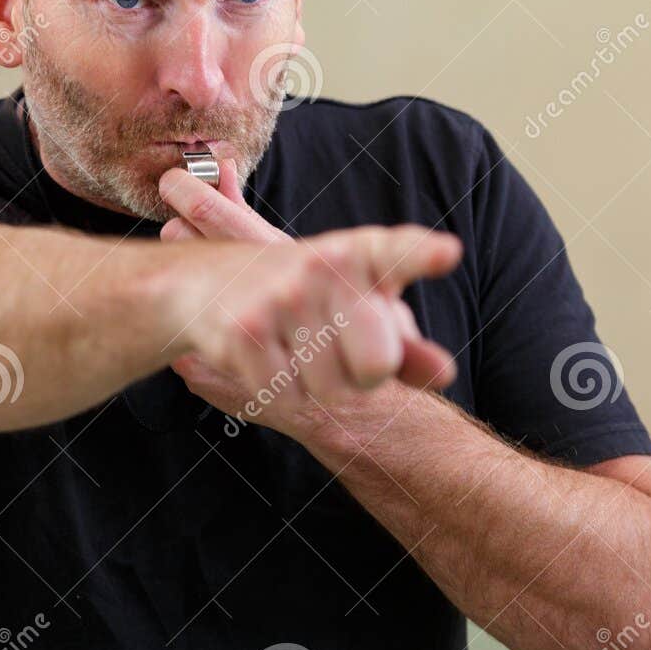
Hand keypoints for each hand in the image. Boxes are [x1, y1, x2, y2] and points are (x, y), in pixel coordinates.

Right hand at [157, 160, 461, 414]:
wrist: (202, 281)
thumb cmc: (300, 296)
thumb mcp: (356, 306)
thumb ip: (405, 342)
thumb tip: (445, 372)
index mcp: (357, 254)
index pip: (395, 253)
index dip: (422, 255)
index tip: (448, 253)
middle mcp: (321, 269)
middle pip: (377, 365)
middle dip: (361, 375)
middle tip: (333, 347)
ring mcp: (281, 298)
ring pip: (331, 390)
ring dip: (315, 385)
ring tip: (293, 347)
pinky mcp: (245, 331)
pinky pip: (288, 395)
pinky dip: (280, 390)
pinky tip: (264, 357)